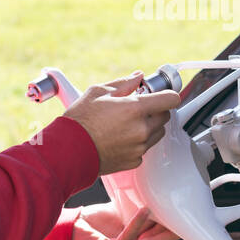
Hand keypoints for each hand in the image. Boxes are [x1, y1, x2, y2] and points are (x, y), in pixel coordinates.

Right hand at [63, 71, 180, 174]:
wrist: (69, 151)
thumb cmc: (79, 122)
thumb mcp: (98, 92)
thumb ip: (123, 83)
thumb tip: (137, 77)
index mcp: (135, 108)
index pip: (170, 100)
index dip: (168, 95)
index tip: (163, 94)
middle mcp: (141, 129)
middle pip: (165, 117)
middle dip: (155, 110)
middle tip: (138, 108)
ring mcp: (139, 147)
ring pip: (157, 134)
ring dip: (148, 127)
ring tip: (127, 124)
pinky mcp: (134, 161)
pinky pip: (144, 149)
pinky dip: (137, 143)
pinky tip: (121, 139)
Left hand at [71, 204, 178, 239]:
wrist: (68, 231)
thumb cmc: (91, 225)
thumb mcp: (121, 217)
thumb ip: (137, 214)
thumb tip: (154, 200)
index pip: (159, 239)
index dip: (172, 227)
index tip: (185, 214)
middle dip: (173, 229)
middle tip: (187, 214)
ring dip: (160, 225)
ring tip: (169, 208)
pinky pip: (129, 238)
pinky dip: (137, 224)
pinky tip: (145, 210)